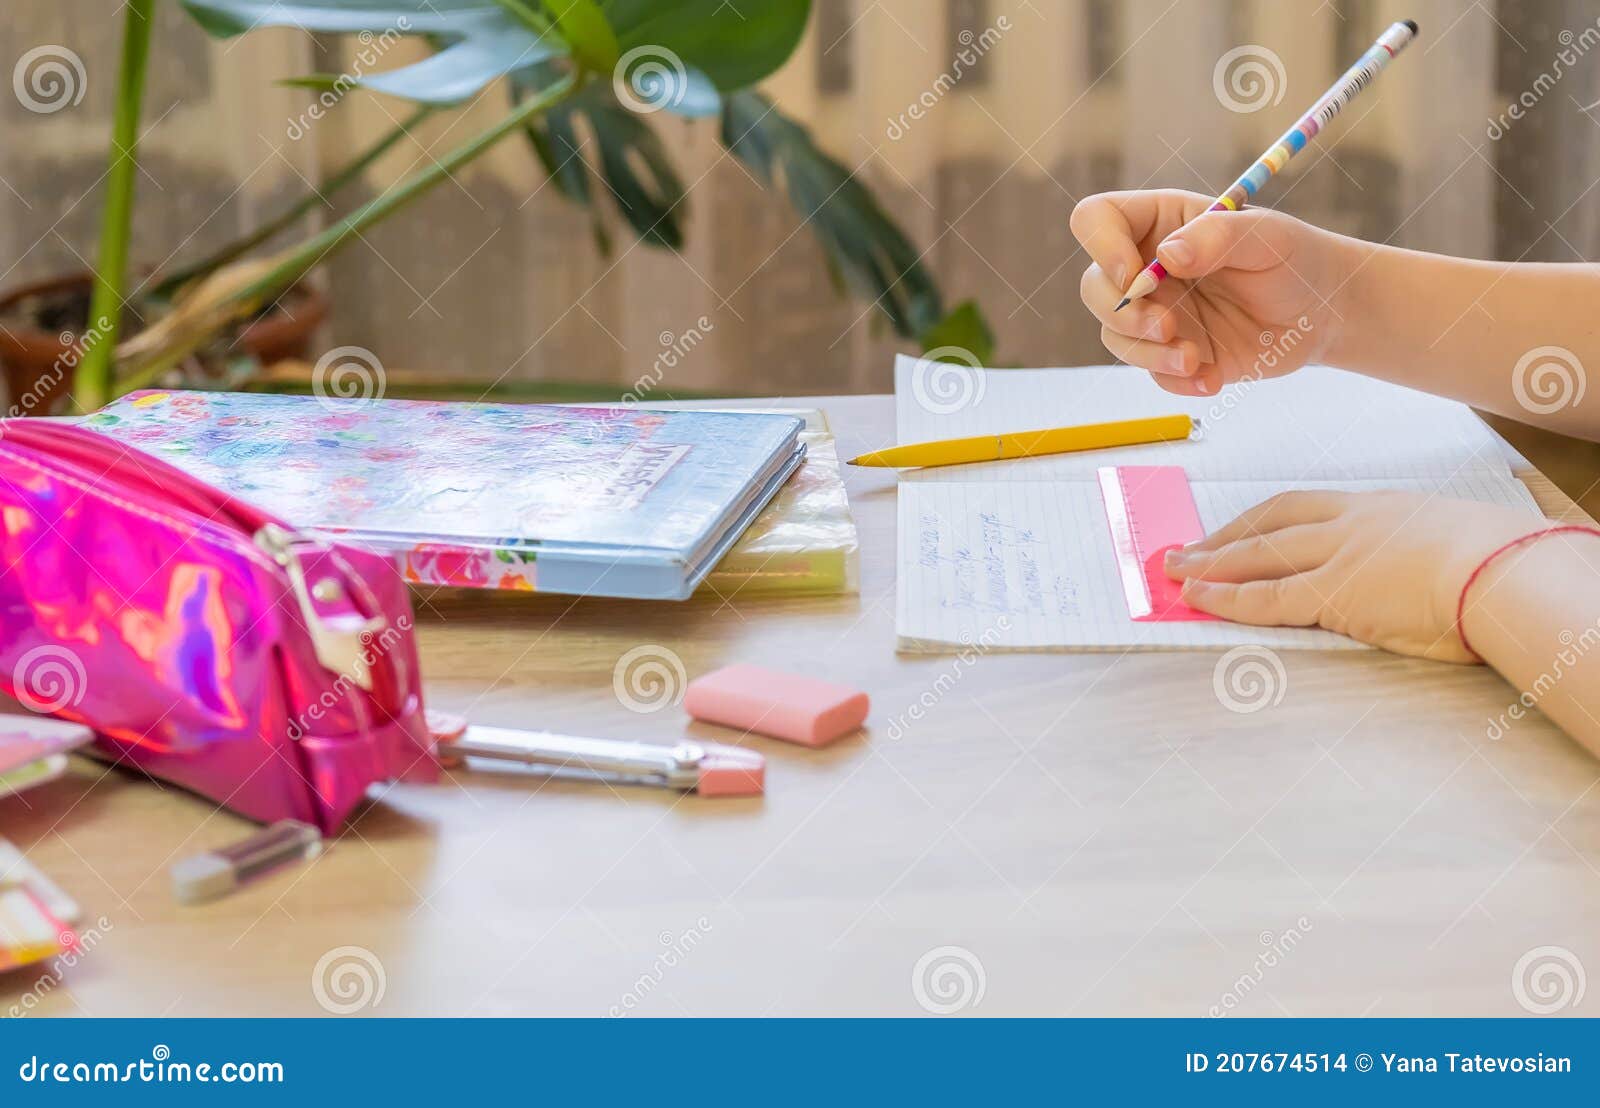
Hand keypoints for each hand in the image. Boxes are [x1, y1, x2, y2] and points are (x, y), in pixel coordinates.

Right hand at [1069, 190, 1355, 396]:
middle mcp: (1146, 267)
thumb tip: (1168, 256)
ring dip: (1147, 354)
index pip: (1096, 220)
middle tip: (1169, 327)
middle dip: (1124, 314)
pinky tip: (1212, 378)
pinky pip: (1148, 373)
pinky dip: (1174, 381)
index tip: (1135, 274)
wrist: (1321, 315)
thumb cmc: (1295, 260)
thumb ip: (1219, 237)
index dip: (1101, 245)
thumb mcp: (1268, 236)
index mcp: (1160, 222)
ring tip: (1195, 360)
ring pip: (1113, 335)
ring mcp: (1154, 312)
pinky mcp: (1167, 353)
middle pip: (1095, 287)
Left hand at [1162, 490, 1544, 661]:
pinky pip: (1264, 596)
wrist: (1508, 571)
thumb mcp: (1450, 543)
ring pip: (1257, 555)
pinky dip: (1225, 597)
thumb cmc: (1497, 565)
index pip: (1302, 508)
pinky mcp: (1333, 593)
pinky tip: (1198, 598)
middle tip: (1185, 550)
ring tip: (1175, 572)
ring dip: (1210, 565)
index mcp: (1378, 508)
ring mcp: (1338, 554)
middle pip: (1268, 523)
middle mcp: (1350, 524)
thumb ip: (1416, 553)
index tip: (1232, 530)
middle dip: (1222, 538)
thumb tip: (1413, 573)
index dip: (1259, 520)